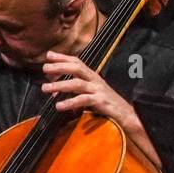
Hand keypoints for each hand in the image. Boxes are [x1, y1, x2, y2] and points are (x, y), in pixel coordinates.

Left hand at [41, 51, 158, 167]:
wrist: (129, 117)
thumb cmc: (108, 106)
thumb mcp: (91, 95)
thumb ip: (74, 91)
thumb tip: (53, 91)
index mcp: (94, 78)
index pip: (78, 63)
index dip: (63, 57)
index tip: (49, 55)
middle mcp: (97, 81)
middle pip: (78, 68)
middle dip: (60, 66)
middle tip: (44, 68)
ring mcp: (100, 91)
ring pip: (78, 84)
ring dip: (60, 85)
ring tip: (45, 88)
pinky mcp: (102, 102)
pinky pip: (84, 100)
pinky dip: (70, 102)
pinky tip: (59, 105)